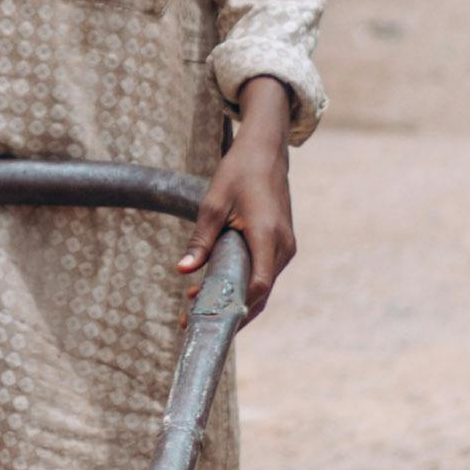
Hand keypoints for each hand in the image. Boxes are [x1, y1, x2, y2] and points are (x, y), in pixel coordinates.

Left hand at [182, 76, 296, 315]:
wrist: (266, 151)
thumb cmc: (239, 173)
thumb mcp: (213, 205)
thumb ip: (200, 241)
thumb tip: (182, 270)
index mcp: (267, 235)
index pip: (258, 286)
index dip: (235, 307)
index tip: (208, 317)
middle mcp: (283, 246)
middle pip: (261, 293)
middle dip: (229, 310)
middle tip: (191, 318)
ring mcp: (286, 246)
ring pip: (264, 286)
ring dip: (235, 299)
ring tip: (196, 304)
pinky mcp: (283, 245)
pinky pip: (266, 274)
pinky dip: (244, 285)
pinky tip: (217, 287)